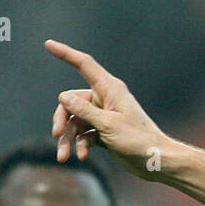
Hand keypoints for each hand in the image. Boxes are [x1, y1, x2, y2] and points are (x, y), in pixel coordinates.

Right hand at [44, 39, 168, 178]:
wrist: (156, 162)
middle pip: (72, 102)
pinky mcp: (104, 133)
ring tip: (63, 156)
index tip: (48, 44)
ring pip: (76, 122)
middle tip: (56, 134)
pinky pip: (85, 135)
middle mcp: (105, 100)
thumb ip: (84, 111)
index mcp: (109, 89)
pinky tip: (82, 157)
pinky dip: (81, 145)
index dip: (65, 53)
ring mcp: (104, 117)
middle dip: (62, 119)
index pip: (84, 65)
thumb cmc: (138, 140)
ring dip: (68, 139)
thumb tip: (63, 97)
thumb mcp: (108, 125)